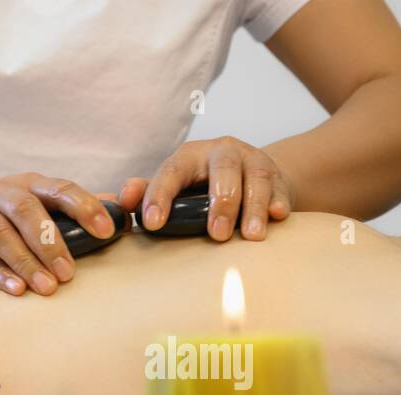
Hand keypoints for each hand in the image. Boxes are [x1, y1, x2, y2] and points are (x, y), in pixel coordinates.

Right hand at [0, 173, 117, 295]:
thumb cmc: (5, 213)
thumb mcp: (37, 202)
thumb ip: (75, 208)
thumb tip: (122, 213)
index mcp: (30, 184)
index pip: (60, 189)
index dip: (84, 207)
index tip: (106, 230)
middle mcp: (2, 193)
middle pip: (27, 210)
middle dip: (51, 243)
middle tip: (69, 273)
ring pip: (2, 235)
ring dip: (26, 262)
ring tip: (47, 288)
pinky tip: (17, 290)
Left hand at [119, 137, 292, 241]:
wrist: (248, 174)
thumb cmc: (203, 186)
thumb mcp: (175, 185)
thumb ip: (149, 192)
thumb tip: (120, 200)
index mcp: (190, 156)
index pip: (171, 171)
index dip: (160, 195)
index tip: (152, 224)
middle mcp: (222, 152)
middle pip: (223, 168)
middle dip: (221, 201)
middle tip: (217, 235)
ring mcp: (252, 160)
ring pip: (256, 176)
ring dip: (253, 206)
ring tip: (251, 236)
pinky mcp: (277, 174)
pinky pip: (280, 185)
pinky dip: (279, 200)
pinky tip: (278, 216)